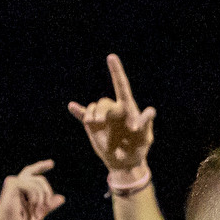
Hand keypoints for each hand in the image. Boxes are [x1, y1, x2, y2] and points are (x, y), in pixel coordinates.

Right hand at [0, 161, 65, 219]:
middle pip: (40, 179)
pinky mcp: (12, 183)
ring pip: (39, 182)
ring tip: (36, 210)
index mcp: (22, 185)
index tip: (52, 163)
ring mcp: (13, 181)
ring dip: (42, 198)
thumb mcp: (40, 212)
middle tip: (46, 205)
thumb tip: (62, 198)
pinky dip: (35, 197)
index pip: (32, 172)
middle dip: (47, 192)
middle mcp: (16, 181)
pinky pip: (32, 186)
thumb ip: (49, 204)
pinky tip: (30, 204)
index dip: (41, 166)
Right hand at [68, 54, 156, 180]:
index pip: (122, 86)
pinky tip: (72, 106)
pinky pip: (84, 116)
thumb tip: (147, 113)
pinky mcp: (93, 127)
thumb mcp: (146, 137)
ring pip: (94, 108)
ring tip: (93, 123)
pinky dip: (78, 111)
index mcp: (128, 108)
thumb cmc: (139, 147)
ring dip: (91, 114)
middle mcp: (114, 109)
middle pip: (104, 102)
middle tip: (98, 121)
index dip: (116, 71)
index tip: (111, 57)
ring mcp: (103, 117)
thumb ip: (145, 124)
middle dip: (101, 110)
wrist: (126, 162)